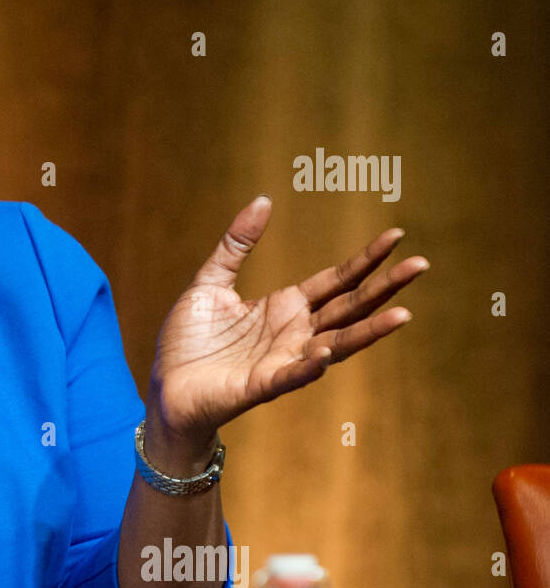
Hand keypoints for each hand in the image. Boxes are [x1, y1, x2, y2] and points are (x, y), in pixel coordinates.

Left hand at [147, 195, 429, 446]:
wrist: (167, 387)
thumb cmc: (189, 340)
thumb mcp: (209, 281)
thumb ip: (236, 244)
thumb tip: (263, 200)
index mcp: (285, 307)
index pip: (336, 279)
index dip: (365, 259)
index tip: (397, 235)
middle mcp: (294, 333)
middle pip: (349, 307)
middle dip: (384, 287)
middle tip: (421, 264)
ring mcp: (283, 361)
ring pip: (335, 344)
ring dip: (368, 332)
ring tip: (403, 315)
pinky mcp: (262, 386)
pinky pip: (292, 376)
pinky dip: (309, 367)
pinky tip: (327, 353)